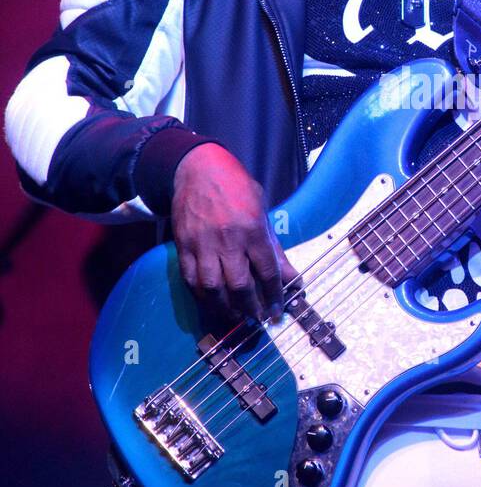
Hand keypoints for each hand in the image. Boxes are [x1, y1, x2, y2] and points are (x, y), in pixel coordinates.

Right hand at [171, 143, 293, 323]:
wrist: (197, 169)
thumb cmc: (236, 188)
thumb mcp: (262, 211)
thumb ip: (275, 247)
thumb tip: (291, 277)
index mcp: (252, 229)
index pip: (267, 270)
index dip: (274, 294)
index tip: (277, 310)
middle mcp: (227, 239)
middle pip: (239, 285)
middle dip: (250, 307)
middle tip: (256, 317)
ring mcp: (202, 244)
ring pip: (212, 287)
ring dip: (224, 308)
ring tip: (234, 316)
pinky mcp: (183, 246)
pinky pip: (190, 279)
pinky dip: (201, 296)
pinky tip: (211, 303)